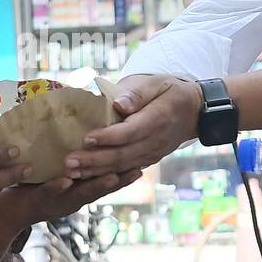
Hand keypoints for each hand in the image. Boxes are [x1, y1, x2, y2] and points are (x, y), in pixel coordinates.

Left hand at [0, 169, 142, 234]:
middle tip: (139, 169)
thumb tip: (89, 135)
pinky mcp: (38, 199)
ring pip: (81, 193)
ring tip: (113, 177)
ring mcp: (58, 201)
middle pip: (101, 189)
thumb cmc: (36, 187)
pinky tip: (66, 180)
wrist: (7, 211)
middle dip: (121, 181)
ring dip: (96, 185)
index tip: (145, 163)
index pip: (108, 181)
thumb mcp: (60, 174)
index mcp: (81, 191)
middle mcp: (74, 199)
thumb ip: (75, 162)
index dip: (126, 175)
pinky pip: (49, 192)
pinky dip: (58, 187)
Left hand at [64, 74, 201, 177]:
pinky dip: (105, 175)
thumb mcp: (156, 83)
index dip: (109, 137)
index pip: (131, 131)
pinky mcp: (148, 160)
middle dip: (94, 160)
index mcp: (158, 118)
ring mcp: (152, 154)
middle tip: (69, 162)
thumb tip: (118, 104)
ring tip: (70, 172)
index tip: (87, 138)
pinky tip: (84, 177)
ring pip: (122, 167)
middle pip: (123, 154)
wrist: (193, 111)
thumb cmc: (168, 91)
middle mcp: (156, 141)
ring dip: (95, 172)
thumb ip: (137, 93)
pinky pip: (125, 171)